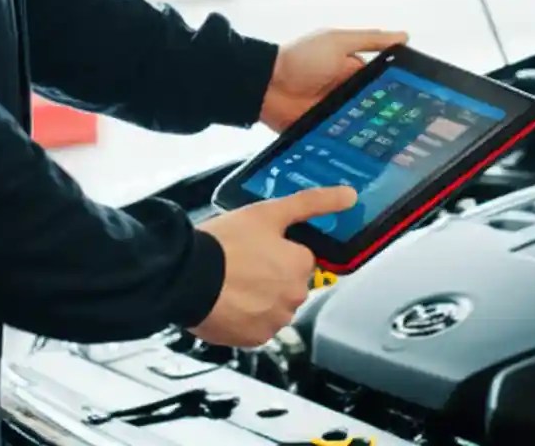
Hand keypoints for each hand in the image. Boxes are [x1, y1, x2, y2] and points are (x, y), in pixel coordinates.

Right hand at [190, 186, 356, 346]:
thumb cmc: (223, 246)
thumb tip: (348, 196)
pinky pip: (255, 327)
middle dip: (269, 276)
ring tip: (231, 282)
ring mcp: (274, 321)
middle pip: (287, 284)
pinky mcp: (254, 339)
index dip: (277, 250)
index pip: (299, 258)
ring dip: (258, 298)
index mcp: (300, 266)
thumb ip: (311, 203)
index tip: (256, 247)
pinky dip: (244, 317)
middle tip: (240, 263)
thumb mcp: (268, 212)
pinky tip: (227, 301)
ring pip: (272, 307)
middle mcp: (294, 297)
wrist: (186, 277)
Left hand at [261, 29, 408, 131]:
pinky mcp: (324, 131)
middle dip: (392, 116)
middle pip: (377, 106)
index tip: (422, 99)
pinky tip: (372, 155)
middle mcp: (348, 92)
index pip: (384, 81)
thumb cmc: (300, 59)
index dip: (402, 89)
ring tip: (399, 145)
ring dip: (376, 133)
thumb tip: (404, 37)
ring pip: (364, 125)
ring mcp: (336, 113)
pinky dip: (355, 145)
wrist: (266, 86)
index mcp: (353, 69)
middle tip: (415, 128)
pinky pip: (344, 140)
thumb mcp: (337, 42)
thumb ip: (369, 40)